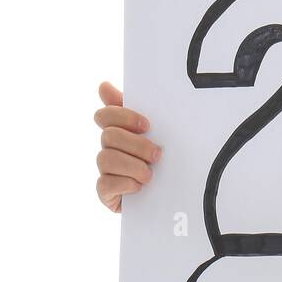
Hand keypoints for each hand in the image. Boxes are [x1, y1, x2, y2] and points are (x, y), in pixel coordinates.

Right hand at [94, 81, 160, 211]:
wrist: (178, 196)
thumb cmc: (169, 160)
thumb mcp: (162, 133)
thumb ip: (140, 108)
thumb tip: (103, 85)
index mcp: (121, 131)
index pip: (105, 115)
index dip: (123, 116)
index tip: (147, 125)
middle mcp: (110, 148)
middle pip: (109, 136)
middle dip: (136, 145)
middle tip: (158, 155)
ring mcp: (106, 170)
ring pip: (105, 159)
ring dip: (133, 166)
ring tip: (151, 175)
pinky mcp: (106, 193)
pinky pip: (105, 184)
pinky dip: (125, 184)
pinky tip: (139, 187)